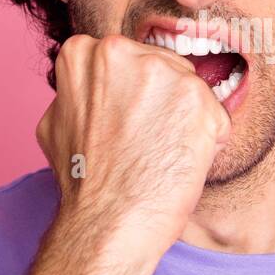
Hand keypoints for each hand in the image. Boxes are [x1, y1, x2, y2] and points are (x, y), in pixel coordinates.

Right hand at [35, 33, 230, 263]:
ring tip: (160, 153)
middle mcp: (124, 52)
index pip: (130, 58)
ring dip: (185, 121)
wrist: (106, 222)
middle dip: (162, 102)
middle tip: (145, 142)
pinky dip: (207, 141)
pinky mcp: (200, 100)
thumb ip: (82, 88)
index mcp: (86, 52)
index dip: (133, 94)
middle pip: (164, 67)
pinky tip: (180, 161)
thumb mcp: (58, 118)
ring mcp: (164, 73)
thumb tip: (95, 81)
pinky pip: (216, 115)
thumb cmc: (82, 181)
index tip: (127, 121)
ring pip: (191, 90)